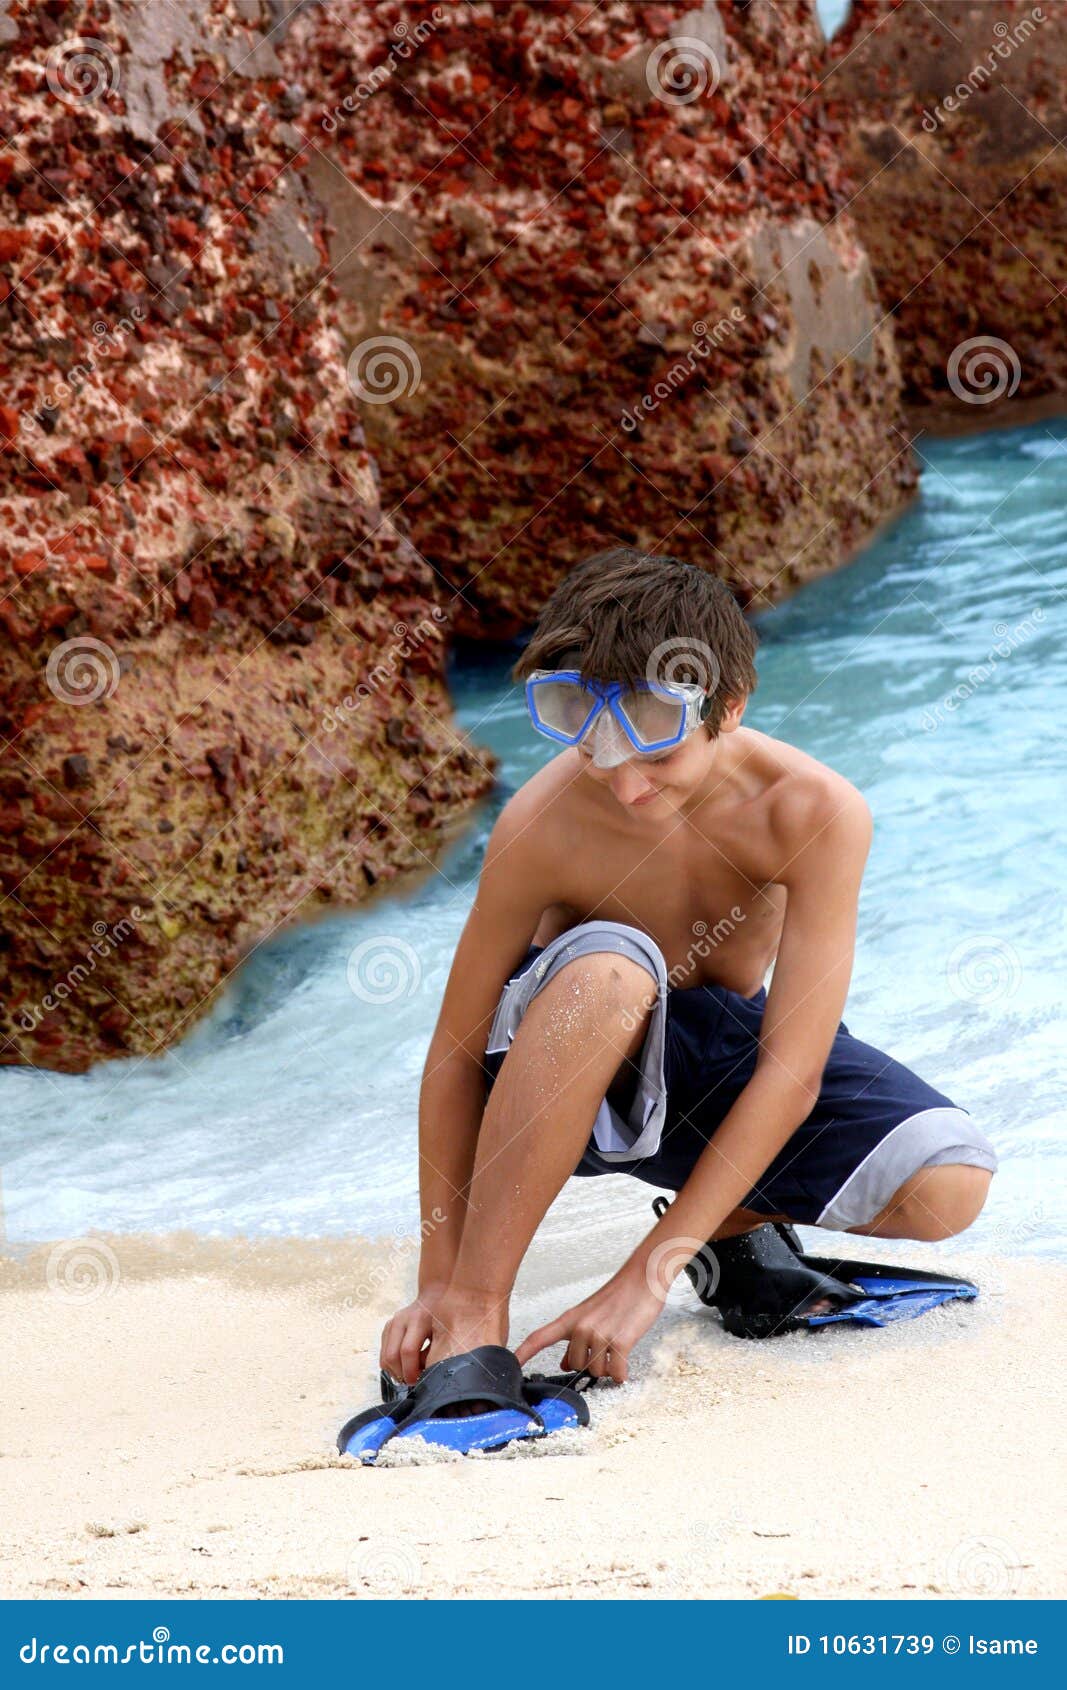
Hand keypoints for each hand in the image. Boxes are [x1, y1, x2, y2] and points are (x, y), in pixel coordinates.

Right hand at [379, 1282, 447, 1384]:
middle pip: (391, 1356)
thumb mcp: (445, 1335)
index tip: (418, 1381)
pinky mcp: (387, 1328)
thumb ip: (435, 1354)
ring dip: (396, 1371)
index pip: (407, 1351)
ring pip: (384, 1357)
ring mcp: (391, 1323)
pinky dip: (392, 1365)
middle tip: (414, 1380)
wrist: (436, 1297)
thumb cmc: (444, 1319)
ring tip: (410, 1373)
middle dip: (401, 1374)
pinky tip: (405, 1365)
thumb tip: (426, 1375)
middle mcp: (400, 1320)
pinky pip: (383, 1354)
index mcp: (418, 1319)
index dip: (411, 1371)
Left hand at [514, 1268, 663, 1382]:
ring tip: (615, 1349)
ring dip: (607, 1367)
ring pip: (595, 1371)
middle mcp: (581, 1327)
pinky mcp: (620, 1341)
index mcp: (570, 1319)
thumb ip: (574, 1338)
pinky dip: (621, 1373)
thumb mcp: (589, 1314)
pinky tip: (624, 1364)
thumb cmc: (618, 1295)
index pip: (538, 1338)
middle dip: (588, 1364)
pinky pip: (616, 1371)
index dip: (521, 1353)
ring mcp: (599, 1334)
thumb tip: (564, 1364)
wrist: (642, 1278)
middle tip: (602, 1349)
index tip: (507, 1365)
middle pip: (574, 1365)